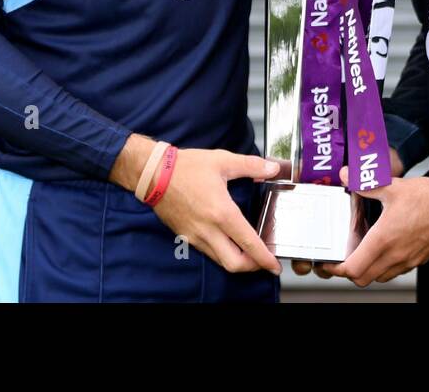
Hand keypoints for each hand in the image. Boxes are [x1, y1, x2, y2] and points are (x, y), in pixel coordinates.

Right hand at [150, 148, 282, 275]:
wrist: (153, 174)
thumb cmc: (186, 167)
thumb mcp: (222, 160)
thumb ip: (251, 166)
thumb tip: (272, 169)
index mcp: (221, 213)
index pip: (248, 243)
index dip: (264, 258)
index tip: (274, 265)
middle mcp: (208, 230)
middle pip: (234, 264)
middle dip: (252, 266)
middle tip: (263, 260)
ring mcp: (195, 236)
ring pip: (220, 261)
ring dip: (237, 262)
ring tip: (249, 253)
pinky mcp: (186, 236)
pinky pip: (208, 252)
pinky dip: (222, 253)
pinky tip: (228, 242)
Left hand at [324, 165, 428, 287]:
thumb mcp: (393, 186)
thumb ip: (366, 183)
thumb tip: (346, 175)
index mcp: (383, 239)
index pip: (353, 268)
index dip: (337, 269)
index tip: (330, 262)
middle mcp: (394, 255)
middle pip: (363, 279)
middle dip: (349, 272)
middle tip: (343, 259)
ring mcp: (407, 261)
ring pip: (380, 277)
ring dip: (368, 270)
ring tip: (362, 253)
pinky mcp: (418, 260)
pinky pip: (395, 271)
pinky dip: (384, 267)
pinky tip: (384, 249)